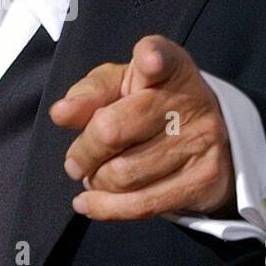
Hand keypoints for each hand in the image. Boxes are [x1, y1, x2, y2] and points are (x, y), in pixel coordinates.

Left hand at [48, 35, 236, 221]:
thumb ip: (89, 95)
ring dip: (96, 181)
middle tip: (76, 161)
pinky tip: (88, 203)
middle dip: (83, 152)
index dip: (152, 59)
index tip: (148, 61)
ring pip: (122, 174)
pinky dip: (105, 208)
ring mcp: (201, 142)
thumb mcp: (118, 87)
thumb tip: (61, 114)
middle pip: (112, 130)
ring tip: (96, 175)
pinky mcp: (203, 181)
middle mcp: (190, 101)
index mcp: (170, 67)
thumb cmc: (147, 105)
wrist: (203, 140)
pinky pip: (141, 204)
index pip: (160, 58)